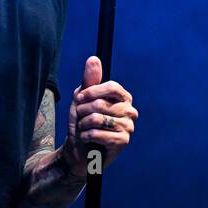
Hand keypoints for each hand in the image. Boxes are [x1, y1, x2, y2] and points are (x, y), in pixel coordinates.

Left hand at [63, 55, 138, 174]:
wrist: (78, 149)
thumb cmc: (82, 121)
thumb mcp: (82, 98)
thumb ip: (89, 79)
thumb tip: (94, 59)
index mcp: (123, 97)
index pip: (111, 87)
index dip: (91, 92)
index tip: (79, 98)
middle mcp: (129, 110)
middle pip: (100, 104)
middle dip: (83, 111)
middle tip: (81, 118)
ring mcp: (128, 126)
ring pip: (98, 119)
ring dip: (83, 125)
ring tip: (84, 129)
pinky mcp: (123, 141)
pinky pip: (99, 134)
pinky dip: (86, 136)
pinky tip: (87, 139)